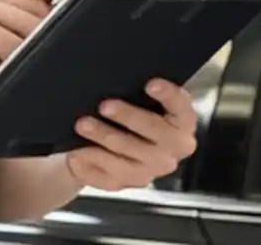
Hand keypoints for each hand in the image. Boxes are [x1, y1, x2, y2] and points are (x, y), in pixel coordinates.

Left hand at [66, 78, 198, 191]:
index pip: (182, 109)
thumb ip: (138, 93)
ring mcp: (148, 171)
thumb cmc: (126, 117)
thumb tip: (119, 77)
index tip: (150, 84)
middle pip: (153, 132)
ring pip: (126, 155)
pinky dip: (90, 162)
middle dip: (128, 117)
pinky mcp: (123, 183)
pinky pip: (106, 175)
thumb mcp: (137, 102)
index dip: (169, 96)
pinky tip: (78, 153)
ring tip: (82, 124)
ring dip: (103, 138)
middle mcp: (170, 151)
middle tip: (105, 105)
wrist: (106, 147)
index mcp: (181, 125)